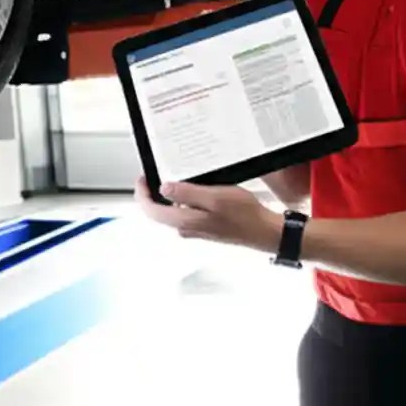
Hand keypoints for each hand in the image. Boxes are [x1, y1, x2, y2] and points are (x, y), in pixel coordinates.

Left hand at [134, 177, 283, 253]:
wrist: (263, 232)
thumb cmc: (243, 215)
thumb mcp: (215, 197)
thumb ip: (187, 193)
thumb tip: (164, 188)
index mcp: (185, 221)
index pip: (151, 210)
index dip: (142, 194)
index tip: (142, 178)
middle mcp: (186, 227)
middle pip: (158, 212)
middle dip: (151, 193)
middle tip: (152, 174)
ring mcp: (194, 228)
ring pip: (171, 211)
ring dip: (166, 195)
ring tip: (172, 176)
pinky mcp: (203, 226)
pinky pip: (184, 212)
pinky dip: (181, 199)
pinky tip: (192, 188)